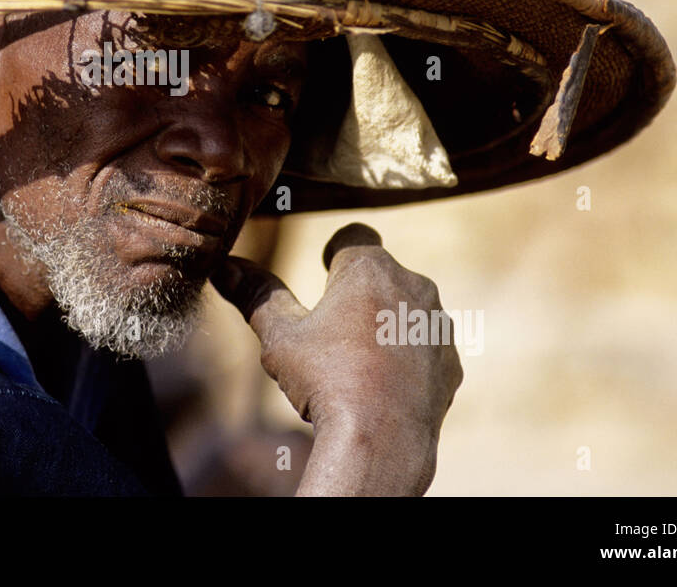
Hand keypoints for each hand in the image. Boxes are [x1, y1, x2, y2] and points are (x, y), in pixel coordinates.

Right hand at [210, 222, 462, 495]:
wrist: (382, 440)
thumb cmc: (327, 380)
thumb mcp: (280, 337)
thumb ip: (256, 295)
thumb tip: (226, 266)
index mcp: (369, 269)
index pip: (354, 235)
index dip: (335, 251)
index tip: (325, 269)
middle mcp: (413, 286)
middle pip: (381, 273)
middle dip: (358, 291)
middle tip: (330, 325)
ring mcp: (436, 326)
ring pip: (406, 309)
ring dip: (385, 322)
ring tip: (354, 360)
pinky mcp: (450, 362)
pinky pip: (424, 347)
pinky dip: (406, 357)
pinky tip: (381, 384)